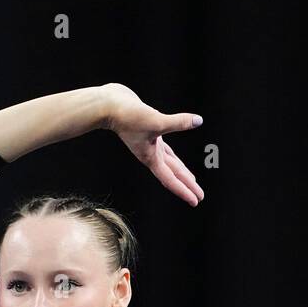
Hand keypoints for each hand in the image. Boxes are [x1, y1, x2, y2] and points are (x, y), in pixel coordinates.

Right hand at [100, 83, 204, 206]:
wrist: (108, 105)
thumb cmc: (128, 116)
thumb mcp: (156, 121)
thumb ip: (178, 122)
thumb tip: (198, 121)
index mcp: (151, 158)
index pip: (171, 179)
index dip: (184, 190)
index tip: (195, 201)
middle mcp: (151, 154)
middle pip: (173, 174)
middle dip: (186, 185)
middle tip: (199, 197)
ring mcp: (150, 144)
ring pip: (169, 162)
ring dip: (180, 172)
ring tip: (191, 180)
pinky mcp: (149, 133)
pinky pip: (164, 148)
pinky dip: (172, 154)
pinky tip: (174, 155)